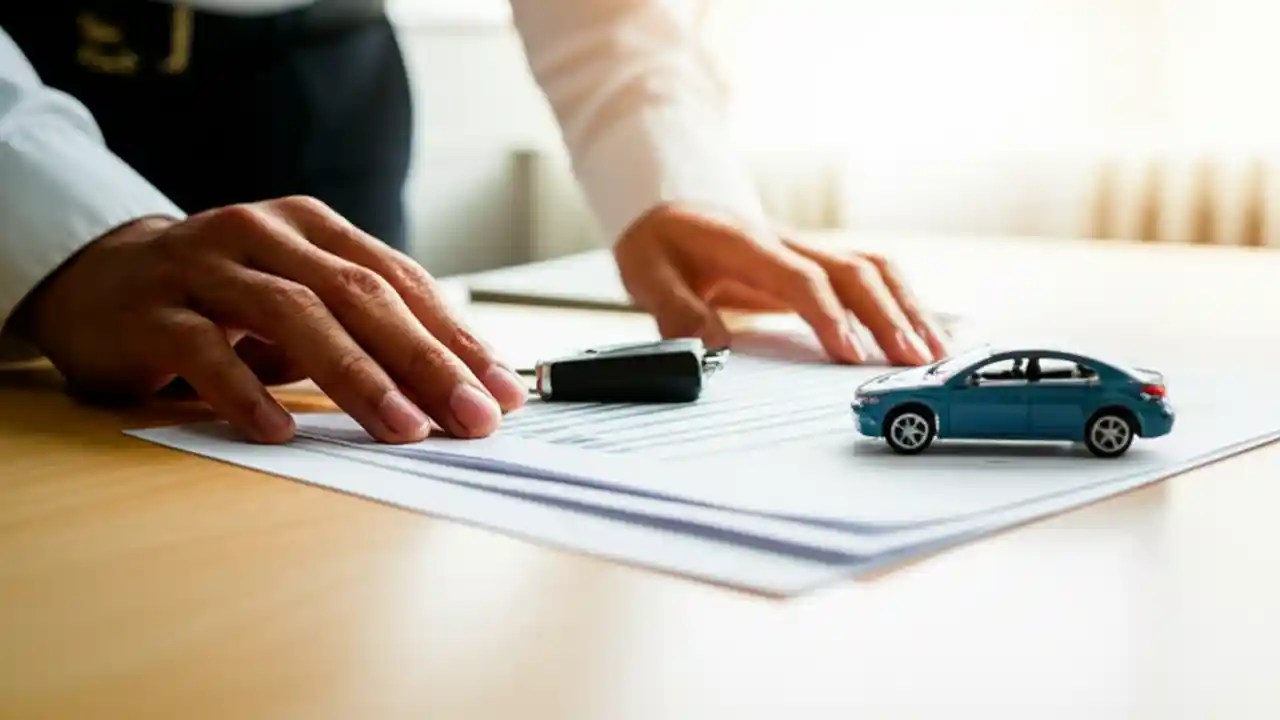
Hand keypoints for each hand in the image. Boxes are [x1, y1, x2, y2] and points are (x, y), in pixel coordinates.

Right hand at [16, 197, 526, 443]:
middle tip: (471, 418)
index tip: (502, 392)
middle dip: (426, 360)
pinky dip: (245, 391)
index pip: (401, 280)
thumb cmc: (226, 301)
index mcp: (313, 228)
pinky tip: (280, 431)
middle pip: (360, 294)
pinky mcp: (149, 310)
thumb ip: (367, 330)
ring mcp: (204, 266)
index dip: (456, 337)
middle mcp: (263, 234)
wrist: (100, 282)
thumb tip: (463, 389)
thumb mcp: (302, 300)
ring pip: (293, 314)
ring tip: (402, 429)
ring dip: (357, 377)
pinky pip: (203, 350)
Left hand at [613, 205, 948, 364]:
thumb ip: (675, 309)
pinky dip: (903, 300)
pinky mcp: (819, 262)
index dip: (830, 315)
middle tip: (914, 362)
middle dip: (888, 317)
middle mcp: (788, 242)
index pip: (801, 278)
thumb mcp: (646, 273)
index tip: (852, 355)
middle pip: (853, 272)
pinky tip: (926, 330)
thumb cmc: (662, 245)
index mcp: (746, 244)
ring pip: (873, 270)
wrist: (672, 209)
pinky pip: (871, 276)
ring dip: (907, 308)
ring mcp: (809, 250)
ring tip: (933, 353)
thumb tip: (710, 347)